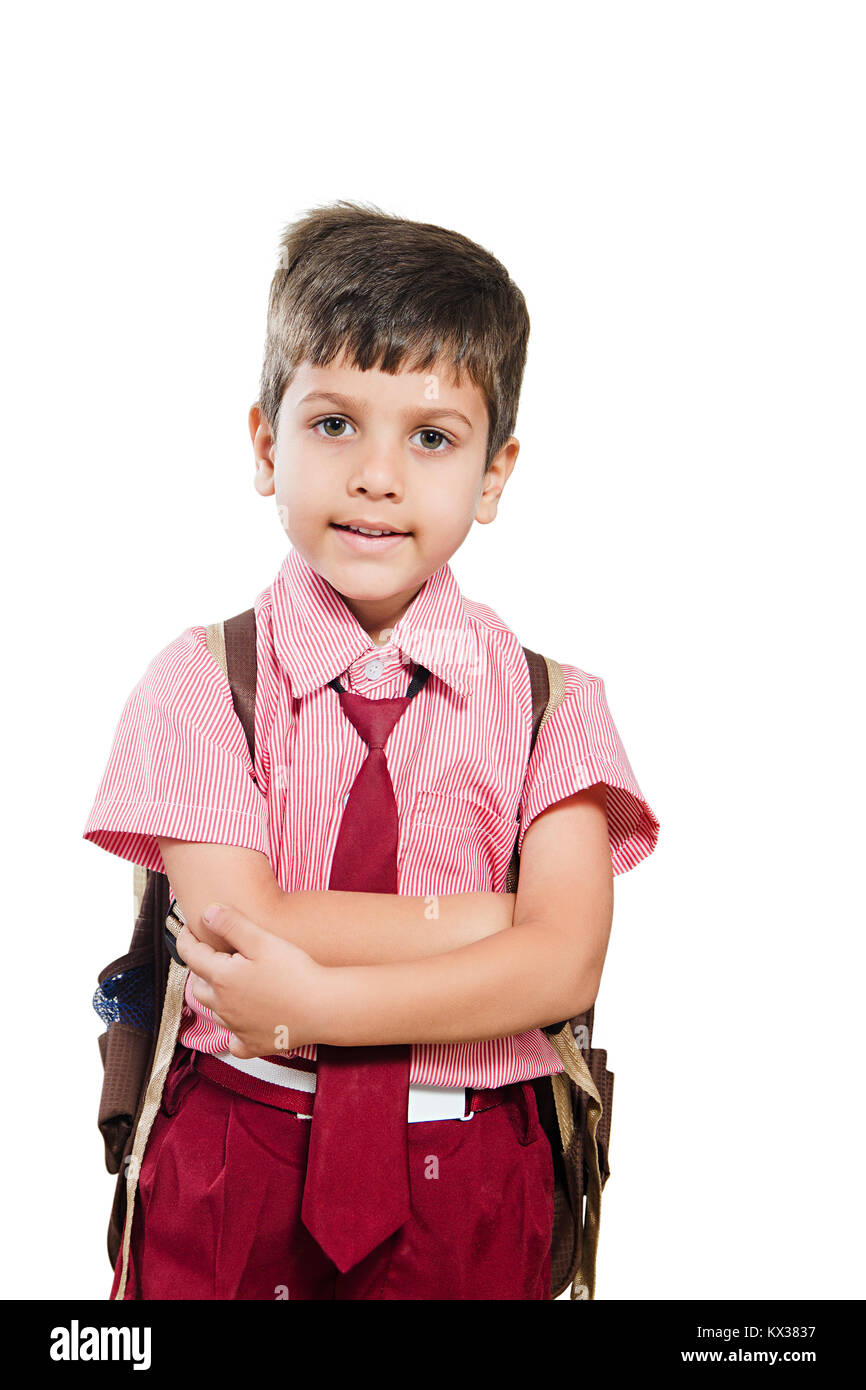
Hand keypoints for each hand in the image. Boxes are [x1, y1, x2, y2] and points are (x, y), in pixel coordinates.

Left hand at [177, 903, 326, 1058]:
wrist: (324, 1008)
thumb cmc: (296, 972)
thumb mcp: (263, 941)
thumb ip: (232, 924)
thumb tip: (207, 913)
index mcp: (222, 978)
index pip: (191, 955)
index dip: (186, 938)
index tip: (189, 928)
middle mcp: (223, 1006)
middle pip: (198, 985)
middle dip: (200, 968)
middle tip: (212, 954)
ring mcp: (237, 1028)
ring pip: (214, 1011)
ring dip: (215, 996)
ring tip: (229, 983)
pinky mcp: (253, 1045)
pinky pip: (234, 1041)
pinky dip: (233, 1031)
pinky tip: (242, 1022)